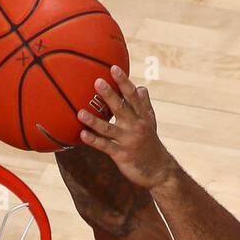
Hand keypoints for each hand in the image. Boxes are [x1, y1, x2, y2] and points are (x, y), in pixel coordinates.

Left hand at [65, 66, 175, 189]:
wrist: (159, 170)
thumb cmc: (151, 144)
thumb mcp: (151, 123)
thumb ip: (144, 105)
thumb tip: (141, 87)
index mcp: (142, 117)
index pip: (133, 96)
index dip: (123, 82)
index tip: (113, 68)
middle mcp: (136, 127)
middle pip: (121, 108)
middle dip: (109, 95)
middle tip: (97, 81)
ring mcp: (128, 141)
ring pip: (109, 129)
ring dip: (94, 121)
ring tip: (80, 112)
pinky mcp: (122, 155)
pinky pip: (106, 146)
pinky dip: (94, 140)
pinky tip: (82, 134)